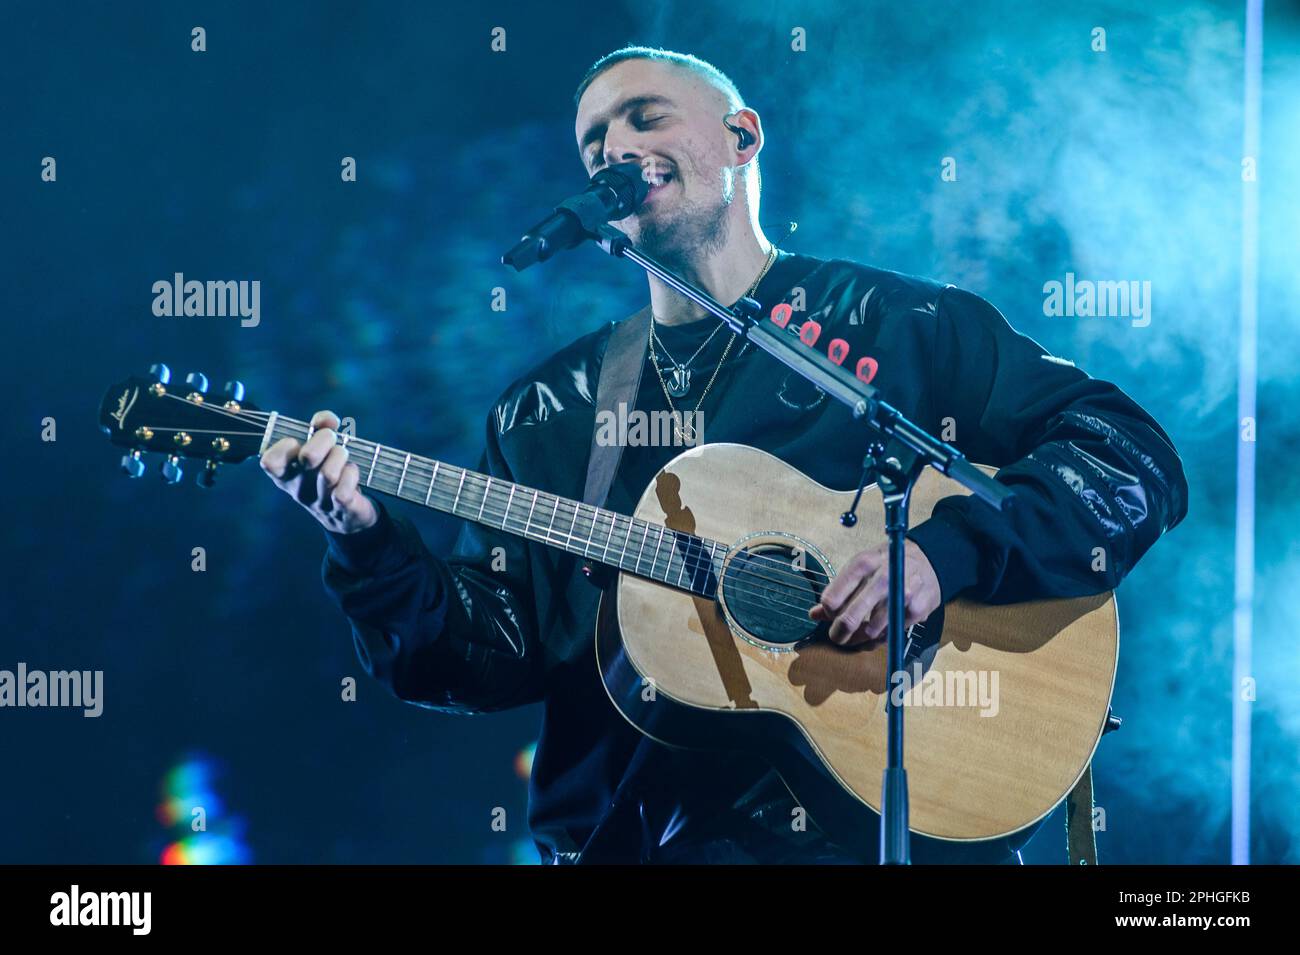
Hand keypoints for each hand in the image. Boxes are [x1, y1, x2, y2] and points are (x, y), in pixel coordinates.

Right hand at [260, 410, 377, 533]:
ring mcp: (319, 502)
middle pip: (309, 456)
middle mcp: (299, 489)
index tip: (297, 440)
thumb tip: (326, 420)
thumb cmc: (329, 471)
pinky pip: (343, 490)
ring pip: (329, 473)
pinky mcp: (341, 510)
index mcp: (286, 474)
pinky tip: (351, 473)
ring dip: (341, 456)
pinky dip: (352, 475)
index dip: (284, 446)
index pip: (270, 462)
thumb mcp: (320, 448)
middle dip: (325, 439)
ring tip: (344, 456)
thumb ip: (320, 426)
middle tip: (332, 440)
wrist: (348, 514)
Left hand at [809, 540, 941, 646]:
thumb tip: (814, 614)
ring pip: (869, 631)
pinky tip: (875, 634)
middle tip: (836, 636)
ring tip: (855, 636)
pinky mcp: (916, 611)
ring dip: (858, 639)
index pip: (832, 598)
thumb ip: (838, 589)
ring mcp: (901, 595)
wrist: (929, 559)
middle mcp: (882, 578)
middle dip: (838, 633)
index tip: (830, 613)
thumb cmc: (888, 563)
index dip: (828, 612)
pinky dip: (878, 640)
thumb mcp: (861, 567)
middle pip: (849, 618)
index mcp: (863, 563)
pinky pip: (889, 635)